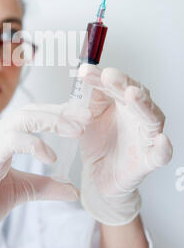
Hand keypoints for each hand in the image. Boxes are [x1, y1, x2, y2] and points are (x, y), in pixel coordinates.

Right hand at [0, 102, 90, 247]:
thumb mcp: (20, 192)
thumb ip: (45, 187)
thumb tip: (73, 189)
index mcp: (0, 140)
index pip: (32, 116)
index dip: (58, 114)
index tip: (82, 119)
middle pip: (31, 111)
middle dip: (61, 112)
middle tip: (87, 117)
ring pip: (22, 119)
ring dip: (52, 121)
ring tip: (76, 131)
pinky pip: (11, 140)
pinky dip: (34, 144)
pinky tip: (49, 158)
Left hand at [69, 64, 172, 225]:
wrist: (98, 176)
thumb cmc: (99, 144)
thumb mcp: (89, 117)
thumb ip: (90, 98)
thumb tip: (86, 73)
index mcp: (123, 103)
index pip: (116, 84)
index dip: (101, 77)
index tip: (84, 71)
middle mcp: (137, 116)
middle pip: (136, 95)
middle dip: (123, 84)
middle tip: (109, 76)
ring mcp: (145, 137)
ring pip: (150, 118)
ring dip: (143, 105)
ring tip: (132, 94)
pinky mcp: (148, 160)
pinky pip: (159, 154)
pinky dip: (162, 147)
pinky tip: (161, 139)